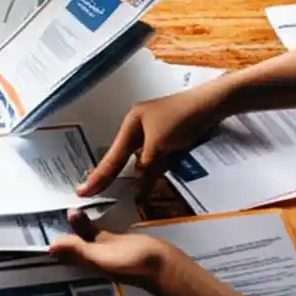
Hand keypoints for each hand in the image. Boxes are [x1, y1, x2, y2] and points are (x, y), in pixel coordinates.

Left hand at [49, 210, 178, 290]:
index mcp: (85, 261)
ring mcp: (104, 248)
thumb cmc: (136, 263)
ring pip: (81, 234)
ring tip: (56, 205)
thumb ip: (80, 250)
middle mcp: (91, 255)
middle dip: (55, 229)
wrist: (167, 265)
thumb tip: (52, 246)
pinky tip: (85, 211)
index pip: (60, 251)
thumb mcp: (103, 257)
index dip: (46, 241)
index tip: (29, 224)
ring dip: (71, 223)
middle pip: (68, 243)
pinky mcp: (117, 240)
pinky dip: (88, 221)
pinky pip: (96, 230)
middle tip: (39, 208)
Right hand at [76, 83, 228, 197]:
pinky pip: (153, 157)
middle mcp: (138, 125)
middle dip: (112, 174)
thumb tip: (138, 187)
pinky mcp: (169, 135)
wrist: (213, 103)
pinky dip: (151, 168)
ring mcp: (153, 130)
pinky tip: (149, 179)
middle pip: (122, 156)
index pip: (112, 157)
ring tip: (118, 189)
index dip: (98, 177)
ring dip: (136, 173)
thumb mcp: (161, 146)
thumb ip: (147, 167)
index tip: (82, 192)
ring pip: (139, 158)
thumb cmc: (183, 118)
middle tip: (91, 192)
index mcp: (131, 123)